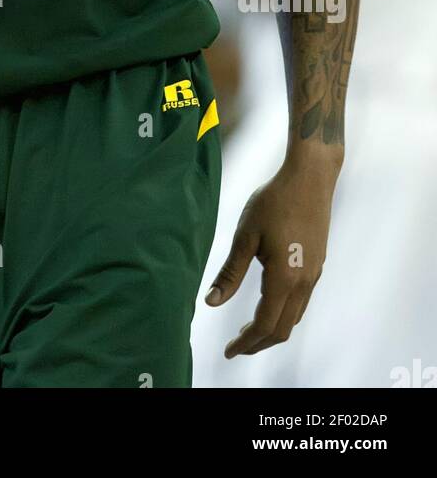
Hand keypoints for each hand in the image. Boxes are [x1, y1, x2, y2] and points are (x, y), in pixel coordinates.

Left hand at [204, 150, 340, 356]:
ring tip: (248, 330)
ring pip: (294, 317)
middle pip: (283, 329)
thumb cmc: (274, 201)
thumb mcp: (245, 235)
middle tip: (235, 347)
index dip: (246, 343)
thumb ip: (230, 272)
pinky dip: (283, 314)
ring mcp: (314, 275)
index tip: (228, 351)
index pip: (265, 325)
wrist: (310, 177)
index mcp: (285, 278)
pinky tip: (268, 304)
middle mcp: (304, 282)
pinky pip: (301, 302)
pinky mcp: (318, 265)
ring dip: (272, 330)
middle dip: (258, 343)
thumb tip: (211, 302)